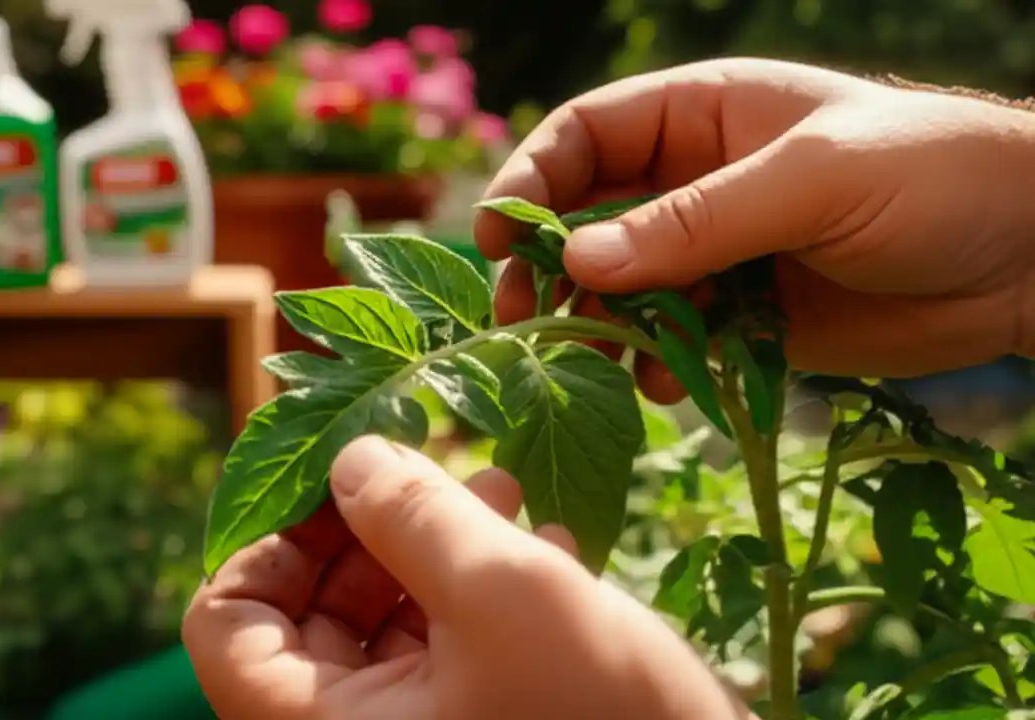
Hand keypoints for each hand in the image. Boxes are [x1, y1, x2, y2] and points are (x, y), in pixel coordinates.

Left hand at [183, 436, 748, 719]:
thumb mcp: (505, 594)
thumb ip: (413, 513)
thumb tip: (350, 456)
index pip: (224, 624)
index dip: (270, 537)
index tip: (342, 478)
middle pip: (306, 618)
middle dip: (372, 530)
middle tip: (437, 471)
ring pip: (383, 631)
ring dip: (433, 551)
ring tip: (504, 493)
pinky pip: (442, 660)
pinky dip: (476, 598)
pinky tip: (544, 551)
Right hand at [477, 58, 1034, 391]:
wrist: (1030, 259)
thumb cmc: (933, 179)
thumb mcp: (811, 182)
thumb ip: (694, 222)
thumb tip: (578, 265)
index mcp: (703, 117)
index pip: (586, 136)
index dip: (532, 181)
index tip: (496, 239)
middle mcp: (695, 182)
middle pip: (585, 219)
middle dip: (545, 268)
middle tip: (521, 321)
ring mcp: (716, 254)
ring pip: (620, 290)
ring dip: (594, 327)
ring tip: (589, 365)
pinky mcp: (742, 319)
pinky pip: (669, 341)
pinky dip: (652, 365)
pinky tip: (662, 386)